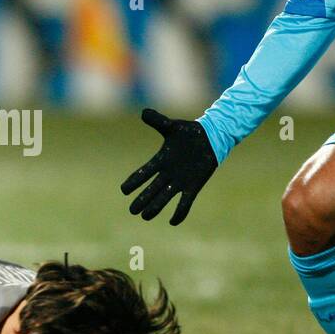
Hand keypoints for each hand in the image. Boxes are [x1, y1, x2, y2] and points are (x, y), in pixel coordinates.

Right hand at [121, 107, 218, 224]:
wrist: (210, 138)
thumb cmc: (190, 132)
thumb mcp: (172, 126)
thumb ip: (158, 121)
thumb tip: (144, 112)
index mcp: (161, 160)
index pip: (144, 173)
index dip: (134, 181)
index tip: (123, 190)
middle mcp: (168, 173)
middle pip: (152, 189)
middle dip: (142, 200)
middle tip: (132, 211)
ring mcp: (180, 181)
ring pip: (164, 197)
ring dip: (155, 207)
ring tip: (145, 216)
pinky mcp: (193, 186)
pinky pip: (185, 202)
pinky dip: (180, 212)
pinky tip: (173, 222)